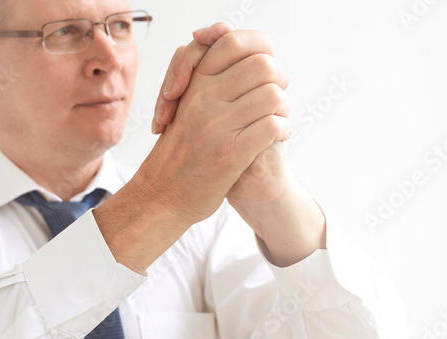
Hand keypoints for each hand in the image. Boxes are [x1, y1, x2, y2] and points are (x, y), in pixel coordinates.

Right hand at [135, 28, 291, 224]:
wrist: (163, 195)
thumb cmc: (180, 149)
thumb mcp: (185, 102)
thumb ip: (204, 73)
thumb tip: (226, 35)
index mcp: (194, 82)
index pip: (233, 41)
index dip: (258, 51)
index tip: (260, 74)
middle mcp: (204, 98)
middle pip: (262, 64)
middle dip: (278, 79)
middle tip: (274, 98)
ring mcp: (217, 125)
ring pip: (272, 95)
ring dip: (283, 108)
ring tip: (276, 120)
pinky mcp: (231, 153)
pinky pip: (273, 126)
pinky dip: (283, 130)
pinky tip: (277, 137)